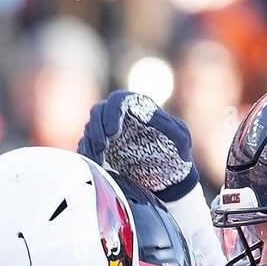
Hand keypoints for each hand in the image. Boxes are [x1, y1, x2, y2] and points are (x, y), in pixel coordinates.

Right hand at [78, 92, 199, 201]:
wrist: (160, 165)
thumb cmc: (171, 145)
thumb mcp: (180, 138)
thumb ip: (178, 134)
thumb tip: (173, 140)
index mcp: (134, 105)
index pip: (117, 101)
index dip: (112, 114)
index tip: (113, 132)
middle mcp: (117, 114)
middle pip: (98, 111)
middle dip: (97, 128)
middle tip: (102, 146)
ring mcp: (105, 128)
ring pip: (89, 128)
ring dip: (90, 143)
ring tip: (99, 159)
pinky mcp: (98, 144)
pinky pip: (85, 144)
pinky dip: (87, 154)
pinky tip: (94, 165)